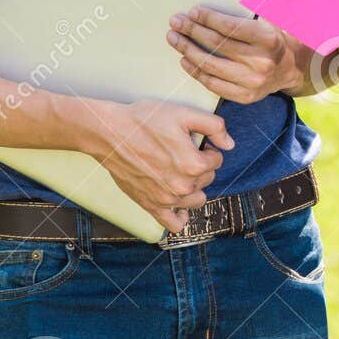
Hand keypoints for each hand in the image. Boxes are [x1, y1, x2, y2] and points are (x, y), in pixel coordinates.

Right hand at [80, 98, 233, 234]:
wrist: (110, 133)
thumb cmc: (145, 121)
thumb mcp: (184, 114)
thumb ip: (214, 126)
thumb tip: (229, 144)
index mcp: (194, 165)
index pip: (217, 160)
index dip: (208, 149)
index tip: (195, 142)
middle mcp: (183, 186)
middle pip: (207, 179)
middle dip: (200, 166)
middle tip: (182, 153)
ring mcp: (167, 199)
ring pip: (196, 200)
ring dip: (194, 187)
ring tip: (179, 172)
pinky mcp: (151, 206)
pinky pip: (173, 224)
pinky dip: (180, 216)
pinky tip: (179, 204)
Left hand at [167, 6, 303, 102]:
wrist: (289, 69)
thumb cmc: (271, 39)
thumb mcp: (270, 20)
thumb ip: (253, 8)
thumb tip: (225, 0)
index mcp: (268, 39)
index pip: (230, 27)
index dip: (208, 19)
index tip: (192, 12)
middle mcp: (262, 61)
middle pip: (217, 45)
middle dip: (192, 31)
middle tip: (176, 22)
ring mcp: (253, 81)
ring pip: (211, 65)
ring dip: (188, 50)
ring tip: (174, 38)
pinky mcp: (245, 96)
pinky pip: (213, 84)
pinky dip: (195, 71)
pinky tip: (184, 59)